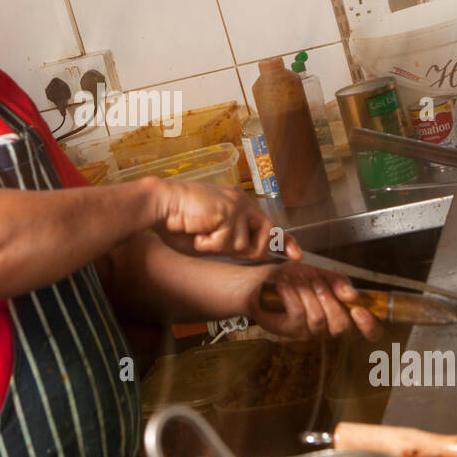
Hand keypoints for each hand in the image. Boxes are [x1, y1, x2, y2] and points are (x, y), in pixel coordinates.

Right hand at [151, 179, 286, 260]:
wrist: (159, 204)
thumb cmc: (177, 222)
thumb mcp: (210, 239)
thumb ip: (232, 245)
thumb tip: (253, 255)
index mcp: (237, 204)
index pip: (269, 224)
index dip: (284, 241)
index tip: (297, 255)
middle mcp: (240, 201)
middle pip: (265, 234)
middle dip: (247, 250)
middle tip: (217, 244)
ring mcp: (236, 205)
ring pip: (242, 244)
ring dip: (218, 246)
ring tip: (200, 232)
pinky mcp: (228, 210)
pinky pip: (225, 241)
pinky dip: (207, 243)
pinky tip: (196, 230)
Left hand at [245, 260, 383, 341]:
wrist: (266, 279)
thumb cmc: (297, 277)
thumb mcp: (322, 273)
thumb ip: (339, 282)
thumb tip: (353, 296)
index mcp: (342, 314)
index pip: (369, 333)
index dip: (369, 326)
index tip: (359, 310)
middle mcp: (328, 328)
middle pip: (341, 325)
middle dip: (329, 299)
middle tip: (316, 282)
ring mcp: (308, 331)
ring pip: (318, 318)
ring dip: (308, 293)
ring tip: (298, 279)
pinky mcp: (288, 329)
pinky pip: (297, 313)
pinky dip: (291, 294)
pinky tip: (284, 284)